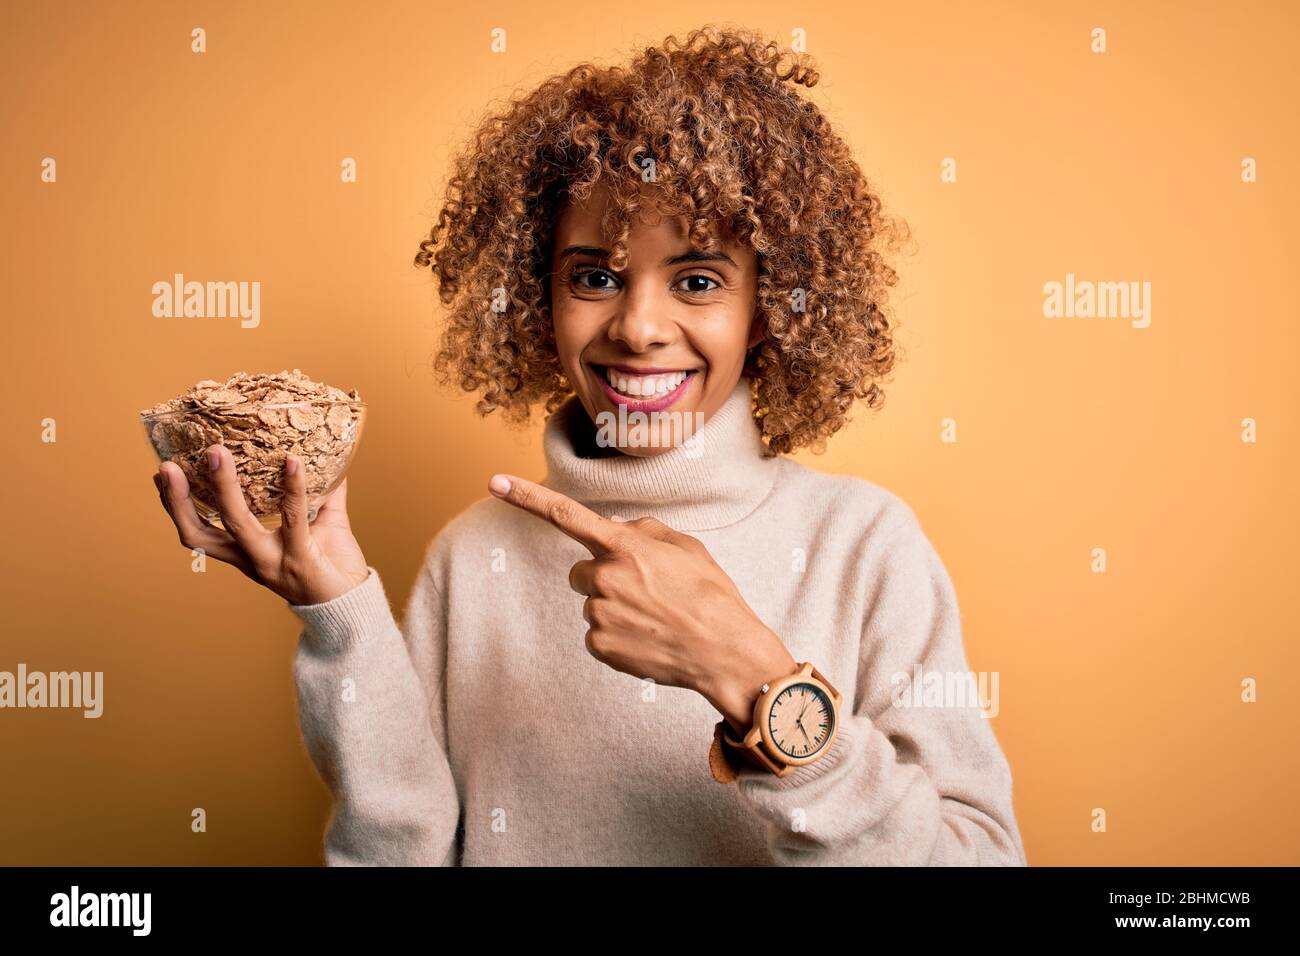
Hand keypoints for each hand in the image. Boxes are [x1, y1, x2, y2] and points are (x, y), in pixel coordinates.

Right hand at [153, 443, 370, 605]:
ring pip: (237, 524)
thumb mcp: (321, 524)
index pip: (198, 532)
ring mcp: (273, 561)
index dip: (176, 507)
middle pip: (200, 534)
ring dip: (223, 487)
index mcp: (245, 553)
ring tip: (217, 453)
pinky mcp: (300, 559)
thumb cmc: (334, 566)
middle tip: (169, 466)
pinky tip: (292, 461)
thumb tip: (327, 457)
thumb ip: (320, 493)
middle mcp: (251, 560)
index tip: (161, 475)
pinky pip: (293, 519)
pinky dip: (292, 488)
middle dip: (179, 501)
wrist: (354, 605)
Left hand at [488, 473, 795, 731]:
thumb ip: (643, 531)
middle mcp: (605, 578)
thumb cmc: (711, 595)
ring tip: (654, 618)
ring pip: (592, 603)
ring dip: (614, 607)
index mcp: (625, 547)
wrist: (725, 652)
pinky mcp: (599, 647)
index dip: (527, 498)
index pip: (565, 515)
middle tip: (646, 592)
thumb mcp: (685, 547)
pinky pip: (596, 634)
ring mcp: (599, 615)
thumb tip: (613, 527)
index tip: (495, 482)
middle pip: (582, 571)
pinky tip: (647, 639)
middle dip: (604, 577)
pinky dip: (617, 636)